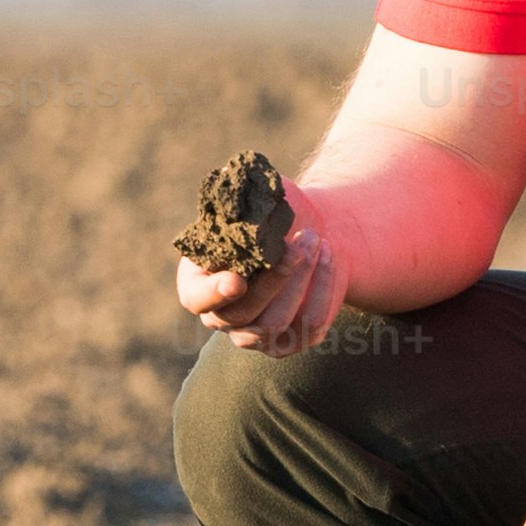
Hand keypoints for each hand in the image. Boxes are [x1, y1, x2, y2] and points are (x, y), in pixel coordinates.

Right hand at [177, 209, 351, 357]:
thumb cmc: (275, 213)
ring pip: (275, 324)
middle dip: (275, 279)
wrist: (312, 231)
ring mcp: (257, 335)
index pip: (196, 298)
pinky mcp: (293, 341)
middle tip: (299, 243)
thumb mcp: (257, 198)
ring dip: (300, 281)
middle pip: (242, 314)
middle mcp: (223, 316)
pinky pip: (310, 327)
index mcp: (199, 282)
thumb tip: (237, 184)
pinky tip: (329, 256)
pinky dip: (323, 289)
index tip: (237, 279)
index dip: (214, 293)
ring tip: (316, 241)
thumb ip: (242, 197)